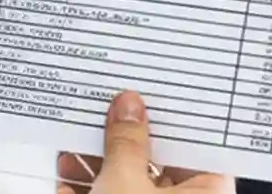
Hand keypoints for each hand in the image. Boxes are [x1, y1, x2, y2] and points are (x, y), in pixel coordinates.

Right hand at [58, 92, 234, 193]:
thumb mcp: (124, 182)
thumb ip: (125, 142)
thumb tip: (127, 105)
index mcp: (207, 192)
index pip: (194, 142)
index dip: (170, 114)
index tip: (152, 87)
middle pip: (155, 159)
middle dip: (123, 134)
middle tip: (107, 102)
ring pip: (126, 179)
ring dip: (97, 158)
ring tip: (75, 133)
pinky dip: (84, 183)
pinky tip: (65, 168)